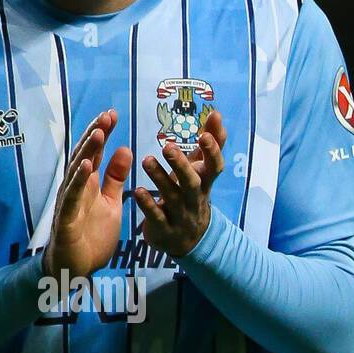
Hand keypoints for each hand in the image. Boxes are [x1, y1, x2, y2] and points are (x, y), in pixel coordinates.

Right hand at [42, 110, 131, 280]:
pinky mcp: (66, 219)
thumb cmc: (91, 236)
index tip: (112, 114)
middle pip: (84, 156)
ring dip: (87, 152)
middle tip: (107, 115)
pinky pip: (72, 197)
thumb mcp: (111, 203)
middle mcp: (76, 188)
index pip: (95, 152)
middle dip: (95, 134)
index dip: (102, 133)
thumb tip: (124, 149)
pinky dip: (78, 181)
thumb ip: (115, 178)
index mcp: (88, 184)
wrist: (76, 268)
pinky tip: (87, 167)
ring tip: (98, 133)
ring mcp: (69, 202)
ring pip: (76, 172)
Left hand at [134, 109, 226, 256]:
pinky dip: (148, 205)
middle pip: (192, 183)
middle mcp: (195, 199)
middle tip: (168, 147)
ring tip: (146, 160)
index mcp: (205, 182)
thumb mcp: (201, 170)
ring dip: (160, 179)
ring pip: (172, 197)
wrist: (188, 239)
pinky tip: (137, 192)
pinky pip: (156, 217)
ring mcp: (181, 216)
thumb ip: (209, 143)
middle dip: (181, 166)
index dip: (212, 152)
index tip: (204, 134)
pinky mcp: (165, 229)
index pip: (214, 167)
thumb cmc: (192, 193)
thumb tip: (216, 112)